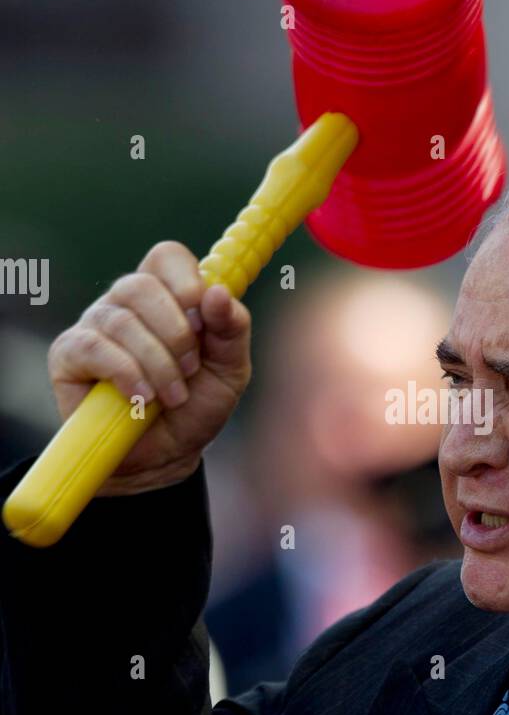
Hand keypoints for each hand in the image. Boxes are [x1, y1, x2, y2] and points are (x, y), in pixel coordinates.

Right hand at [48, 242, 251, 494]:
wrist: (166, 457)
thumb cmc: (196, 406)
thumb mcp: (230, 370)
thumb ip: (232, 329)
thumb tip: (218, 292)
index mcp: (168, 296)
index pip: (167, 257)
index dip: (185, 278)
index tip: (203, 314)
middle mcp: (127, 302)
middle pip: (142, 285)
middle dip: (175, 332)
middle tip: (191, 369)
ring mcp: (95, 324)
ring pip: (121, 320)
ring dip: (156, 363)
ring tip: (172, 396)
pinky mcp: (69, 354)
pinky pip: (94, 347)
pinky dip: (126, 374)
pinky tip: (142, 398)